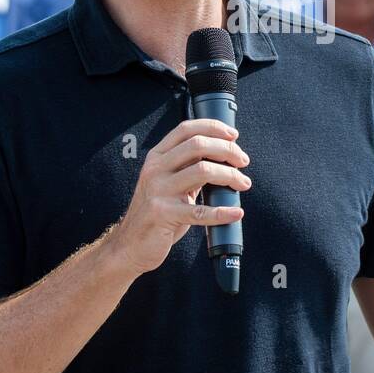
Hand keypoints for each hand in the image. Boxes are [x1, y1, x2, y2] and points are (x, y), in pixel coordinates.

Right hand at [106, 119, 249, 275]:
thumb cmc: (156, 212)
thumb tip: (223, 155)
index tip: (233, 135)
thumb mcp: (168, 183)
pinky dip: (223, 212)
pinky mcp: (163, 214)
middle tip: (243, 161)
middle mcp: (155, 169)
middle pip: (198, 145)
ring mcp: (158, 191)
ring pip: (203, 170)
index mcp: (157, 157)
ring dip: (230, 175)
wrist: (129, 245)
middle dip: (227, 150)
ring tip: (244, 184)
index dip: (213, 127)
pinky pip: (200, 211)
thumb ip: (188, 168)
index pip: (186, 129)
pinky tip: (236, 213)